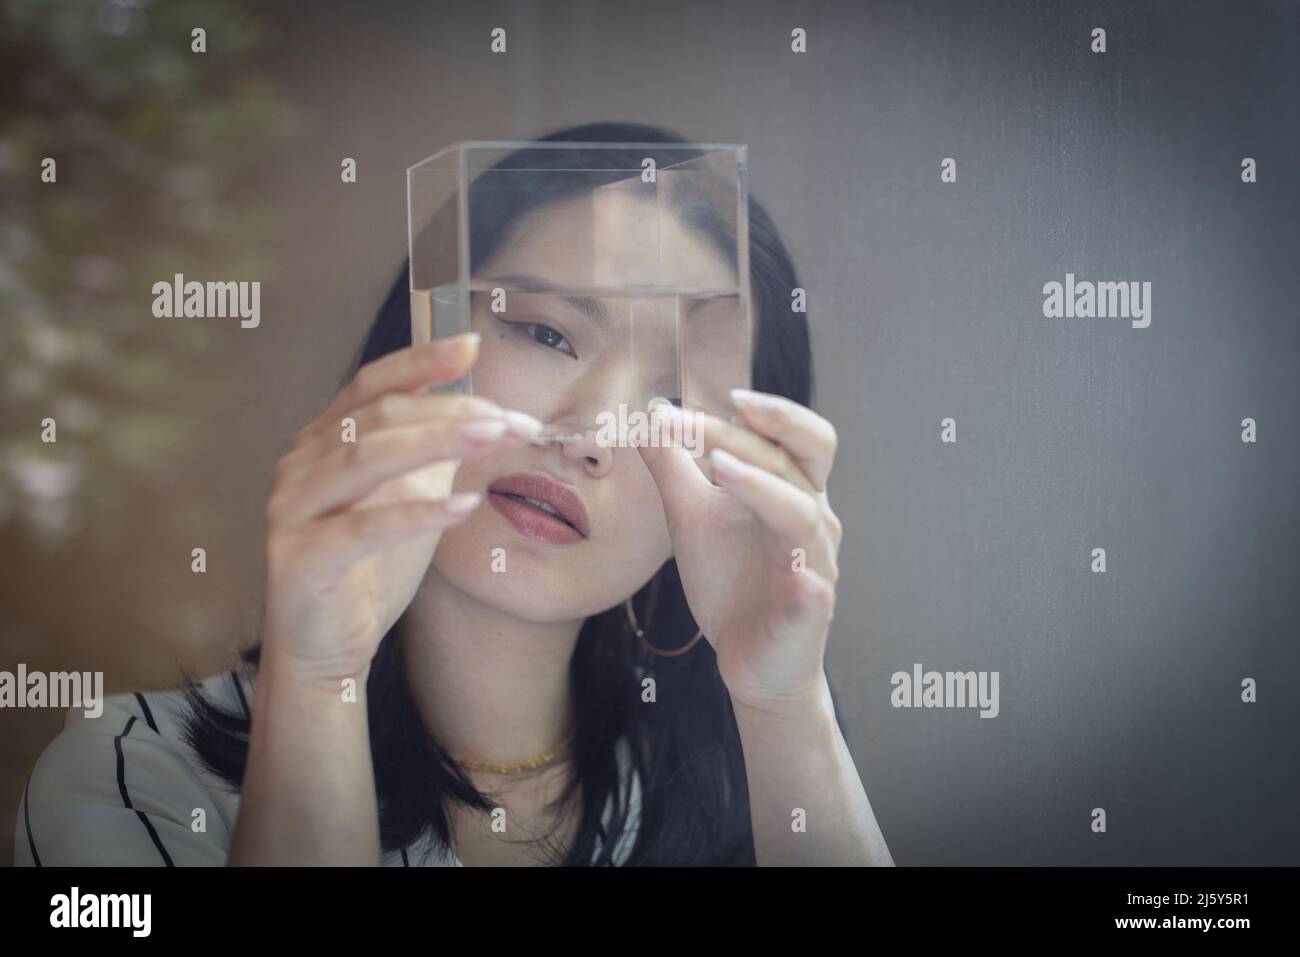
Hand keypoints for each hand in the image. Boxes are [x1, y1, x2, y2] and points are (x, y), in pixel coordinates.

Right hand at [262, 333, 540, 682]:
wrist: (327, 648)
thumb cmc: (369, 570)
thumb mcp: (409, 498)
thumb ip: (434, 455)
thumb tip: (488, 411)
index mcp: (322, 442)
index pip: (372, 386)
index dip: (419, 362)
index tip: (470, 344)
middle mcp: (300, 466)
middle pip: (379, 418)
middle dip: (452, 412)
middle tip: (511, 418)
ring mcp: (292, 510)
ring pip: (367, 459)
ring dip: (437, 442)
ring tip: (494, 437)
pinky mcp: (300, 558)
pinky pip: (362, 527)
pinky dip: (416, 514)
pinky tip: (463, 506)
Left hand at [635, 390, 842, 714]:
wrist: (750, 660)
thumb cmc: (730, 581)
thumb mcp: (692, 517)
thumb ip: (673, 468)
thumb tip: (650, 415)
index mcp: (790, 489)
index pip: (790, 437)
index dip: (765, 413)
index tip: (712, 399)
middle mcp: (811, 518)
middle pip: (806, 459)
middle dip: (763, 433)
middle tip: (707, 422)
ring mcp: (814, 565)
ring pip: (804, 517)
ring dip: (764, 488)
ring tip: (720, 469)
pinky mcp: (808, 613)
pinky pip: (814, 593)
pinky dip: (805, 584)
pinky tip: (796, 579)